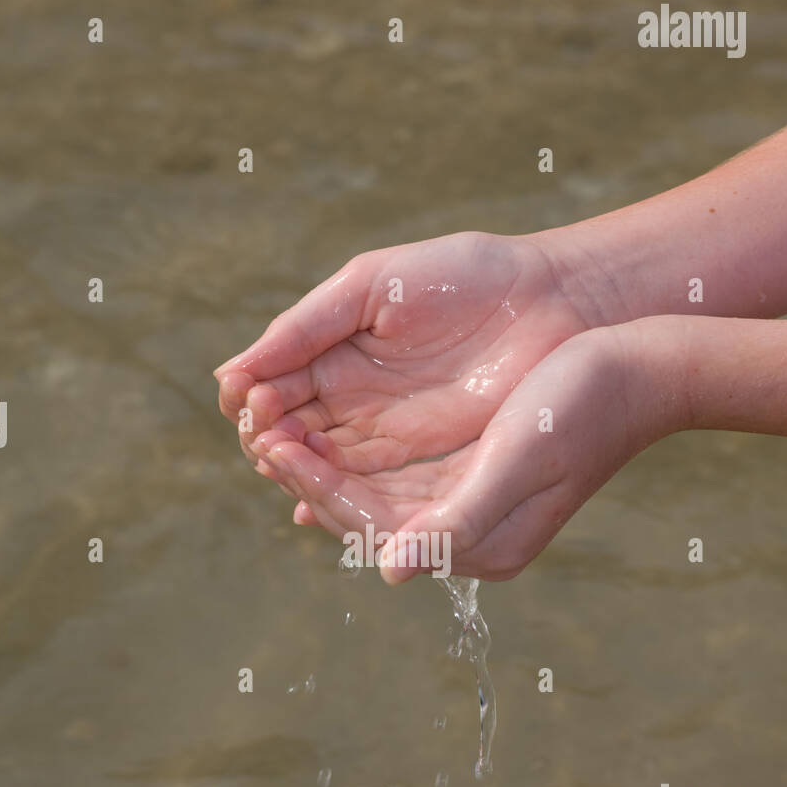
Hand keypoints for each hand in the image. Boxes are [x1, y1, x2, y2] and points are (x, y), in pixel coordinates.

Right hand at [214, 230, 605, 480]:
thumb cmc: (466, 278)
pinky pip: (373, 497)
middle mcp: (354, 403)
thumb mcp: (372, 286)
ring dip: (300, 474)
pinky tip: (315, 508)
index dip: (254, 403)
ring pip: (325, 471)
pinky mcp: (427, 470)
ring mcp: (389, 438)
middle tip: (270, 440)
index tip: (251, 405)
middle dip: (272, 442)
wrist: (554, 302)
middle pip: (291, 438)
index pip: (272, 391)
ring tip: (289, 464)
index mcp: (333, 353)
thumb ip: (305, 326)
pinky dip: (340, 504)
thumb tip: (231, 374)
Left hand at [256, 320, 685, 581]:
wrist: (640, 370)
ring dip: (323, 466)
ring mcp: (467, 510)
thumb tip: (387, 572)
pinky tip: (314, 437)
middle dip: (309, 478)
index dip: (319, 489)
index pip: (375, 528)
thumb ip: (455, 522)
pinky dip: (350, 457)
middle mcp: (468, 538)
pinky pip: (391, 478)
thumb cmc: (583, 406)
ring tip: (271, 427)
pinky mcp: (467, 479)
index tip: (273, 447)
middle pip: (366, 518)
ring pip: (372, 497)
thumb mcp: (519, 459)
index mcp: (480, 544)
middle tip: (255, 433)